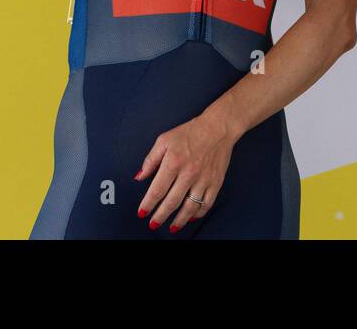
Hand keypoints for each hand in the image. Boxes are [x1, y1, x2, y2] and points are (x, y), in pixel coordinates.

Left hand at [134, 112, 235, 232]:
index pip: (157, 190)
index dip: (148, 204)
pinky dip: (198, 214)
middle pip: (171, 202)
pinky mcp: (215, 183)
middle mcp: (188, 173)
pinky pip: (206, 204)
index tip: (142, 213)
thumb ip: (150, 160)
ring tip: (171, 228)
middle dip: (160, 216)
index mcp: (173, 162)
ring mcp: (203, 180)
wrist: (217, 128)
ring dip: (179, 221)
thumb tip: (139, 177)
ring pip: (189, 207)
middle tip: (153, 224)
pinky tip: (191, 217)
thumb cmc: (189, 132)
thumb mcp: (164, 140)